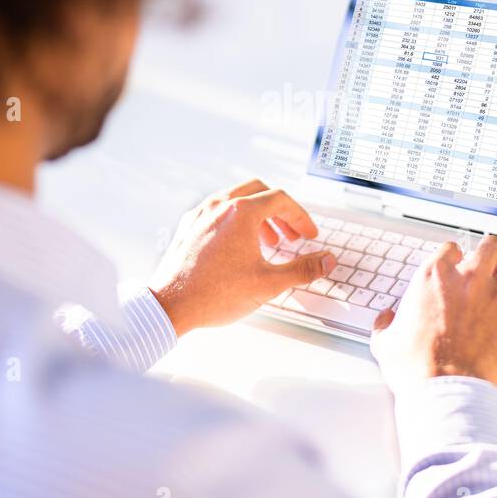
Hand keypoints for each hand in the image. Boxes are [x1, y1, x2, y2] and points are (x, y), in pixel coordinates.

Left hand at [149, 179, 336, 335]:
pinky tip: (238, 245)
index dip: (300, 217)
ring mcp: (200, 214)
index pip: (281, 200)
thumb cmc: (214, 294)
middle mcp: (219, 206)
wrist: (170, 305)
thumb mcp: (268, 284)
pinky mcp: (188, 227)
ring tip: (268, 242)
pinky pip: (217, 212)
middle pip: (259, 191)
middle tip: (291, 234)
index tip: (309, 235)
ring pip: (236, 199)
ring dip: (258, 216)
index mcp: (241, 212)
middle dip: (280, 211)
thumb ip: (302, 269)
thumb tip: (326, 260)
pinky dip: (236, 221)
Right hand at [370, 235, 496, 390]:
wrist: (446, 389)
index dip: (455, 258)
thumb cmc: (417, 368)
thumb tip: (386, 318)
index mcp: (433, 277)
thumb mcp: (386, 343)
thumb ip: (386, 324)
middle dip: (491, 254)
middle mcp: (467, 278)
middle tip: (488, 268)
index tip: (455, 268)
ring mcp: (494, 294)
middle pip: (491, 246)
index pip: (451, 248)